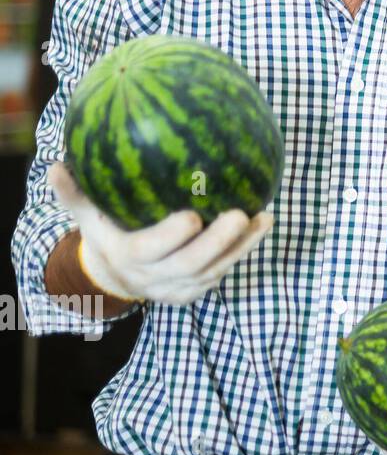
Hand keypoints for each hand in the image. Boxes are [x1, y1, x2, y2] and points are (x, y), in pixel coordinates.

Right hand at [48, 162, 272, 304]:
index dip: (171, 238)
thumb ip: (75, 193)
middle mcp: (155, 278)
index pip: (150, 251)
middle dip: (217, 243)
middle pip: (191, 265)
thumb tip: (55, 165)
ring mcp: (180, 288)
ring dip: (242, 246)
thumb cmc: (107, 232)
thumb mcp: (88, 215)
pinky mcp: (199, 289)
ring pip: (215, 270)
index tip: (193, 215)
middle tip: (238, 214)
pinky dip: (245, 249)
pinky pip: (225, 270)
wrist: (119, 275)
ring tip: (263, 217)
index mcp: (128, 257)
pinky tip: (262, 223)